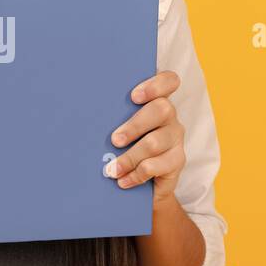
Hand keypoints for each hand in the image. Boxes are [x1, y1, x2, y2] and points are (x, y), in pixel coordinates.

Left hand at [105, 70, 184, 205]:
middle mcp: (170, 116)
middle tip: (114, 140)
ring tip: (111, 170)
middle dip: (134, 125)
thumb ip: (113, 120)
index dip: (155, 85)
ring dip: (129, 157)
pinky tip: (123, 180)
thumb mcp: (119, 130)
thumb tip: (87, 118)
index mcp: (156, 101)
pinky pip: (156, 166)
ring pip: (154, 142)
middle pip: (161, 109)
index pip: (168, 81)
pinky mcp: (177, 160)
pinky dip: (136, 174)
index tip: (134, 96)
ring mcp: (175, 138)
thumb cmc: (124, 147)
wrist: (143, 184)